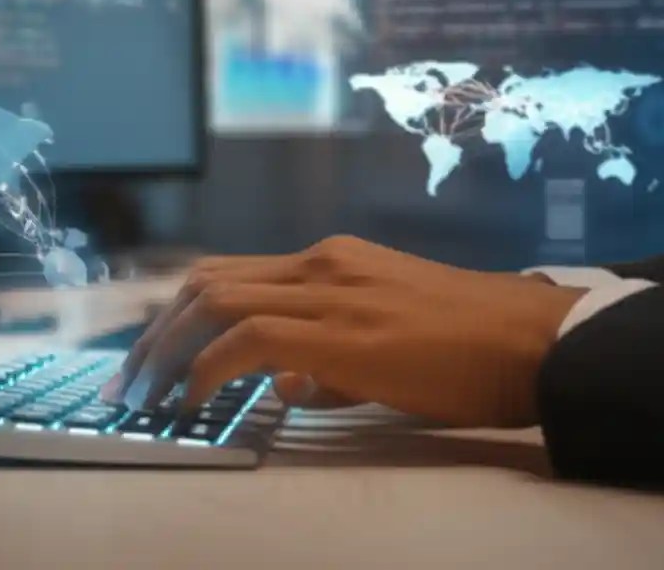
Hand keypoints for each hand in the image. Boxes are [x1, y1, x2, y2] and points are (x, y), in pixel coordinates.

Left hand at [103, 235, 584, 427]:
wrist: (533, 340)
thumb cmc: (472, 348)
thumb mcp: (386, 348)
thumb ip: (328, 362)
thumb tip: (281, 386)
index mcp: (330, 263)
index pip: (229, 275)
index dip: (177, 315)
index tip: (149, 358)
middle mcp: (320, 264)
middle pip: (206, 281)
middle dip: (155, 332)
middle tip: (130, 382)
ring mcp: (330, 290)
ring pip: (216, 300)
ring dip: (168, 349)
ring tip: (147, 395)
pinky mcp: (341, 329)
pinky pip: (248, 337)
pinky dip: (208, 367)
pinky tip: (195, 401)